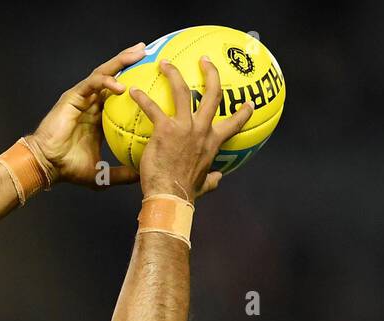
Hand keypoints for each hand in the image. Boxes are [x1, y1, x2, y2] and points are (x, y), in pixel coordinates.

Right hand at [26, 43, 147, 189]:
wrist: (48, 165)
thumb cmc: (70, 169)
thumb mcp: (102, 175)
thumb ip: (122, 174)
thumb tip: (142, 177)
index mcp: (99, 117)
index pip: (119, 95)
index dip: (135, 84)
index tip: (153, 79)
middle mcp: (91, 103)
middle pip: (113, 76)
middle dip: (130, 61)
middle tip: (147, 51)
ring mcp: (82, 98)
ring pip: (104, 73)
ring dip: (121, 61)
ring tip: (138, 53)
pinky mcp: (73, 97)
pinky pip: (92, 83)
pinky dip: (106, 81)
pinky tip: (120, 86)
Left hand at [128, 56, 254, 200]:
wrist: (171, 197)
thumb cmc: (185, 193)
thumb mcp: (204, 185)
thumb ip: (211, 179)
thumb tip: (218, 178)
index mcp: (213, 142)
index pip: (234, 123)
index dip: (244, 111)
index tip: (249, 102)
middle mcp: (202, 130)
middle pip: (213, 94)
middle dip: (211, 73)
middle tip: (205, 61)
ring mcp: (185, 128)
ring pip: (183, 91)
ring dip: (173, 74)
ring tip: (165, 63)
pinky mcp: (165, 130)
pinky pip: (153, 107)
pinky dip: (142, 98)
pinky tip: (134, 91)